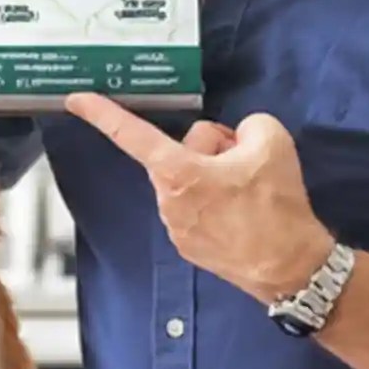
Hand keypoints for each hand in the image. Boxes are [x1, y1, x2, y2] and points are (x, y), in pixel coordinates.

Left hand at [65, 93, 334, 303]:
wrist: (292, 268)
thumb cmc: (277, 205)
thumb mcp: (270, 140)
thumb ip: (245, 125)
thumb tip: (233, 140)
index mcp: (178, 173)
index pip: (132, 134)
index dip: (102, 113)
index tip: (76, 100)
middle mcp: (167, 201)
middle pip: (180, 153)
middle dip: (209, 151)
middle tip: (245, 164)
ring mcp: (176, 228)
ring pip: (190, 181)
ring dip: (214, 178)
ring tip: (250, 195)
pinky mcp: (190, 248)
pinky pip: (197, 207)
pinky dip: (216, 203)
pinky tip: (244, 214)